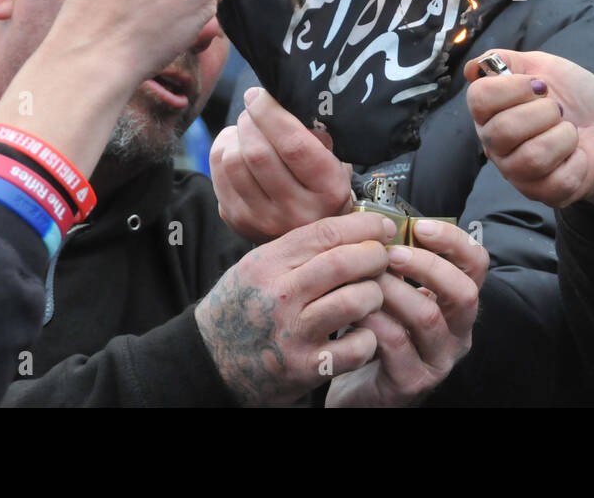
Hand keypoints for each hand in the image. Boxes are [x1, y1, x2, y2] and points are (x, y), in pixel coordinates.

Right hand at [194, 212, 398, 405]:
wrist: (210, 362)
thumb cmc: (240, 309)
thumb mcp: (257, 268)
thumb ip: (298, 249)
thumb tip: (352, 226)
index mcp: (267, 264)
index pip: (325, 232)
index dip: (364, 226)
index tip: (382, 228)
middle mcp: (279, 296)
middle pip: (345, 262)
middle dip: (376, 256)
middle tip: (383, 259)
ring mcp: (293, 333)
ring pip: (356, 301)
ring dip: (375, 295)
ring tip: (372, 296)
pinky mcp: (306, 368)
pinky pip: (357, 347)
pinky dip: (370, 338)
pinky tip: (362, 333)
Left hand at [210, 85, 352, 240]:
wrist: (312, 230)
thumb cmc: (323, 183)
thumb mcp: (335, 158)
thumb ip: (316, 134)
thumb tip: (280, 103)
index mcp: (328, 189)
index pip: (293, 145)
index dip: (270, 114)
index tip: (259, 95)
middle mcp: (296, 210)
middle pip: (257, 153)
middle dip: (250, 120)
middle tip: (254, 108)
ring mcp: (263, 219)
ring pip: (232, 161)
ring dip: (236, 134)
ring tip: (248, 129)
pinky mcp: (237, 220)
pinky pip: (217, 172)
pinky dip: (223, 149)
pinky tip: (237, 146)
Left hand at [326, 219, 487, 406]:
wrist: (361, 389)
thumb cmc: (379, 332)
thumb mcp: (397, 293)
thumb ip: (399, 261)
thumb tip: (382, 219)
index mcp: (458, 304)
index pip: (477, 264)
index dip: (454, 241)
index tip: (421, 226)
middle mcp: (457, 332)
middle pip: (464, 292)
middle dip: (428, 265)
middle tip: (392, 253)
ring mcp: (438, 360)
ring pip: (428, 316)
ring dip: (395, 290)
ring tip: (368, 278)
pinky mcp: (411, 381)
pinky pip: (396, 343)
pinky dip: (375, 320)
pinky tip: (357, 310)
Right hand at [464, 50, 593, 208]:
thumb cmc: (574, 99)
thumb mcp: (544, 67)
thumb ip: (507, 61)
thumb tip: (472, 68)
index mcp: (491, 113)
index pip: (479, 99)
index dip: (512, 87)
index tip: (539, 86)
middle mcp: (497, 146)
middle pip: (502, 131)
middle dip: (543, 113)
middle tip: (559, 111)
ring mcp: (518, 174)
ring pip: (532, 158)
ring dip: (563, 137)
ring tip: (570, 132)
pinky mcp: (545, 194)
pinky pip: (558, 180)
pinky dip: (578, 161)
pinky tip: (578, 155)